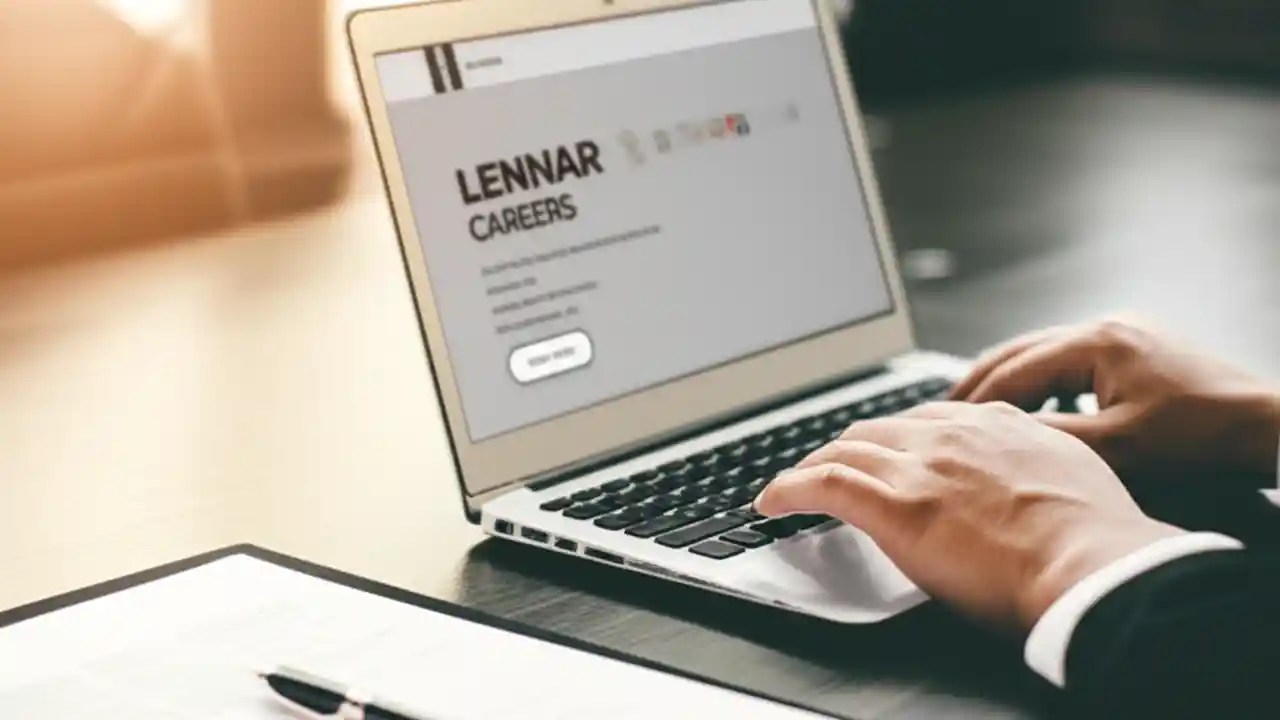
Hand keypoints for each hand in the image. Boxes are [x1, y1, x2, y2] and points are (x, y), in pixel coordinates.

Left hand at [755, 402, 1184, 629]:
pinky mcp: (892, 507)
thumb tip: (1030, 473)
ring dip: (812, 466)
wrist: (1090, 562)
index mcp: (992, 425)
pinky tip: (771, 502)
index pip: (925, 419)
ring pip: (843, 450)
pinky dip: (788, 490)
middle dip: (849, 447)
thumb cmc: (1093, 534)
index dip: (896, 437)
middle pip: (876, 430)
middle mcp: (948, 435)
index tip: (885, 452)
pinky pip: (821, 485)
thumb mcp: (1071, 474)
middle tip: (833, 468)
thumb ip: (1037, 462)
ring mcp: (917, 468)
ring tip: (796, 484)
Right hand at [951, 318, 1279, 481]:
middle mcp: (1107, 326)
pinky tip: (1034, 410)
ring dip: (1007, 383)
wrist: (1268, 429)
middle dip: (977, 383)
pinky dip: (1042, 384)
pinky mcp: (1138, 349)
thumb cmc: (1203, 439)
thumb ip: (1050, 440)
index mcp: (1097, 340)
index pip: (1013, 370)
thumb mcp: (1116, 448)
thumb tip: (993, 441)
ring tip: (975, 412)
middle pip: (1019, 351)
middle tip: (940, 413)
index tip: (940, 426)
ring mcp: (1124, 333)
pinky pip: (1072, 361)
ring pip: (1043, 354)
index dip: (972, 401)